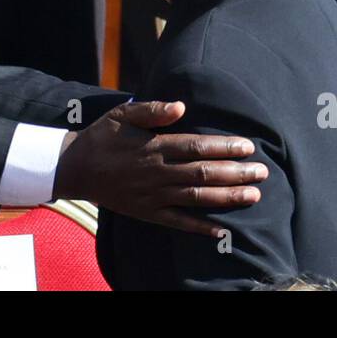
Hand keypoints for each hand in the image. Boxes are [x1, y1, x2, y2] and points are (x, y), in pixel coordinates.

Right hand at [52, 100, 266, 236]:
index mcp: (154, 147)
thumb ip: (152, 110)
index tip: (247, 147)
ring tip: (253, 195)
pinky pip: (178, 223)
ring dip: (227, 198)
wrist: (74, 169)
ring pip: (197, 198)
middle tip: (262, 172)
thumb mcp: (122, 115)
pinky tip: (222, 231)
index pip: (196, 147)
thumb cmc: (102, 137)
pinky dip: (201, 228)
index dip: (224, 147)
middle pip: (203, 174)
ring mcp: (154, 196)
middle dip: (236, 173)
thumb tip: (181, 106)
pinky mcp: (148, 213)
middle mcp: (158, 173)